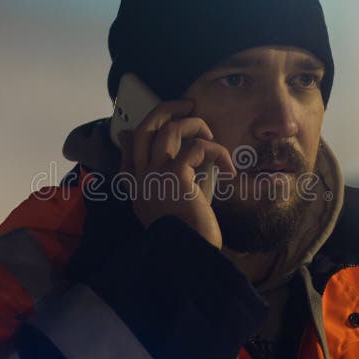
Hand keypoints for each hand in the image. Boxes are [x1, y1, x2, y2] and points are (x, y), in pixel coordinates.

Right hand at [119, 100, 234, 249]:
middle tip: (188, 105)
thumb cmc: (184, 233)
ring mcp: (156, 173)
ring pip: (171, 129)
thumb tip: (176, 159)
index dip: (143, 128)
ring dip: (196, 125)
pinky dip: (218, 152)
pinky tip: (229, 168)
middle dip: (167, 109)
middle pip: (145, 127)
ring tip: (211, 137)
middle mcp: (141, 176)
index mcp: (136, 185)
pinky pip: (199, 147)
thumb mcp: (171, 205)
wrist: (187, 254)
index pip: (129, 145)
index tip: (162, 124)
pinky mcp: (177, 174)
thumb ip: (168, 180)